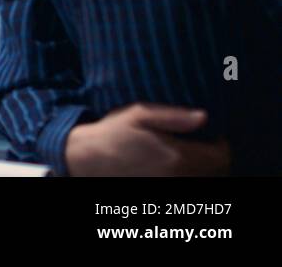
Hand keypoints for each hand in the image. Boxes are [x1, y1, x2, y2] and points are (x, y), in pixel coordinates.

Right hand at [64, 103, 230, 176]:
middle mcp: (178, 177)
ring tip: (188, 155)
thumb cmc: (112, 133)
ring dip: (202, 169)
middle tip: (199, 144)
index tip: (208, 135)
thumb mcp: (139, 114)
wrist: (85, 158)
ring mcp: (168, 187)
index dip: (220, 144)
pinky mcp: (158, 191)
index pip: (221, 157)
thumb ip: (174, 116)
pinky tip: (174, 167)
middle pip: (216, 171)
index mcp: (179, 157)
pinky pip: (185, 185)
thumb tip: (204, 117)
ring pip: (202, 180)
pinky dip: (187, 176)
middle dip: (212, 157)